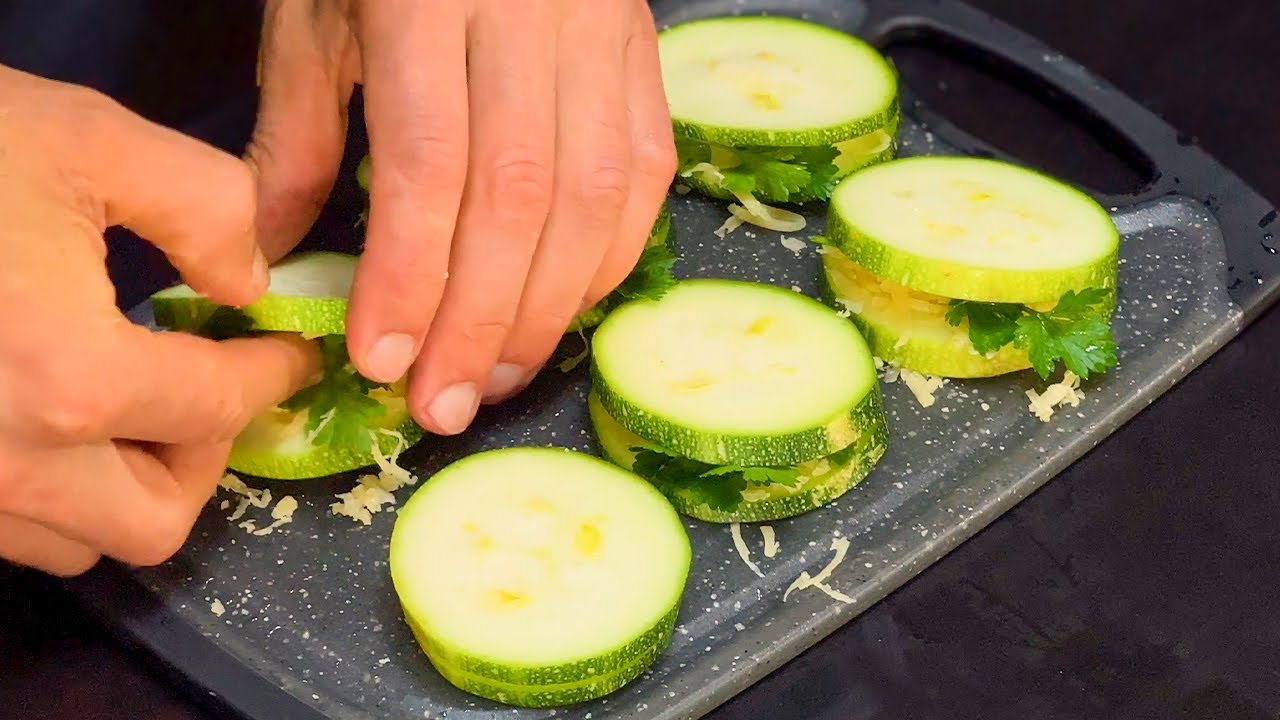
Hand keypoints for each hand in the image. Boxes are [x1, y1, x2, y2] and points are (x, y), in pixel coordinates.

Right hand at [0, 66, 321, 576]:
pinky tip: (48, 411)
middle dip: (199, 457)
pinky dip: (52, 489)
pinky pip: (6, 526)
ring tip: (126, 402)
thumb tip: (244, 283)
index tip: (287, 355)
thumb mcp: (85, 141)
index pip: (216, 409)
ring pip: (75, 542)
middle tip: (202, 388)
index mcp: (68, 379)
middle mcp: (8, 463)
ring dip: (123, 485)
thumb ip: (204, 207)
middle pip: (153, 522)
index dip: (270, 376)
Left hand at [248, 0, 676, 434]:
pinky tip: (566, 308)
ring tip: (502, 376)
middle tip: (445, 404)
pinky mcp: (644, 55)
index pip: (430, 165)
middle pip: (521, 199)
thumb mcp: (316, 11)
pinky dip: (609, 256)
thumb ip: (299, 133)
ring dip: (550, 307)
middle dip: (481, 319)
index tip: (381, 360)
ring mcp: (603, 33)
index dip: (410, 277)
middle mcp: (535, 15)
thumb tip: (271, 258)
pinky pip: (643, 174)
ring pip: (595, 199)